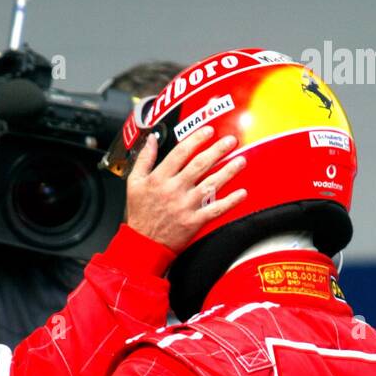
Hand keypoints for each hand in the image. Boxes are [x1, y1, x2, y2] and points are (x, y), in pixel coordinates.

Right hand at [125, 127, 246, 254]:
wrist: (143, 245)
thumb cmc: (140, 214)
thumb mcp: (134, 183)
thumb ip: (144, 159)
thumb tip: (152, 139)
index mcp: (159, 178)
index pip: (181, 152)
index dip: (197, 139)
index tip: (209, 131)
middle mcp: (174, 189)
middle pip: (200, 165)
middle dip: (218, 150)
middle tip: (231, 141)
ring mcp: (185, 206)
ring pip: (210, 184)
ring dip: (228, 171)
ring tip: (240, 160)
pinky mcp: (193, 221)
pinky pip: (215, 209)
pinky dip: (230, 201)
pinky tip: (242, 193)